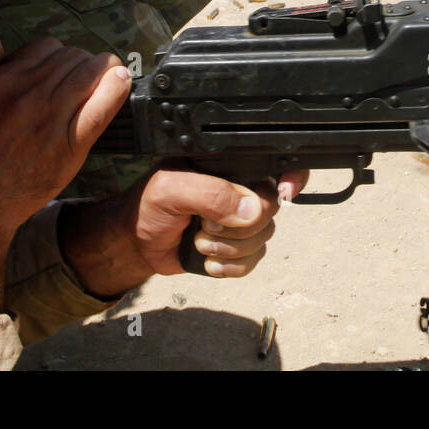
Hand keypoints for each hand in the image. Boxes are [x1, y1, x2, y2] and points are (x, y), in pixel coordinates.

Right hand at [0, 40, 130, 312]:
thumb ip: (6, 80)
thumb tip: (44, 62)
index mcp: (0, 80)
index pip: (48, 46)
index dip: (62, 56)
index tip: (68, 69)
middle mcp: (25, 93)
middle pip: (72, 57)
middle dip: (84, 64)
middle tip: (90, 78)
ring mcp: (48, 118)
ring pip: (89, 73)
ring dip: (103, 71)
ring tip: (109, 78)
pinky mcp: (68, 144)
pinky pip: (101, 106)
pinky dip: (117, 89)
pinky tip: (122, 82)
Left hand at [61, 168, 309, 295]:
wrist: (135, 242)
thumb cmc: (147, 205)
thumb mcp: (171, 189)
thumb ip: (211, 193)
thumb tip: (252, 209)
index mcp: (229, 164)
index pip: (275, 162)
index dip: (292, 176)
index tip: (285, 193)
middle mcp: (241, 188)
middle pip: (271, 207)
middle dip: (239, 225)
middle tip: (205, 226)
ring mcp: (241, 219)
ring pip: (264, 237)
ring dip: (231, 248)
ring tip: (199, 243)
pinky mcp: (238, 247)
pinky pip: (255, 260)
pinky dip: (232, 266)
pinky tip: (208, 262)